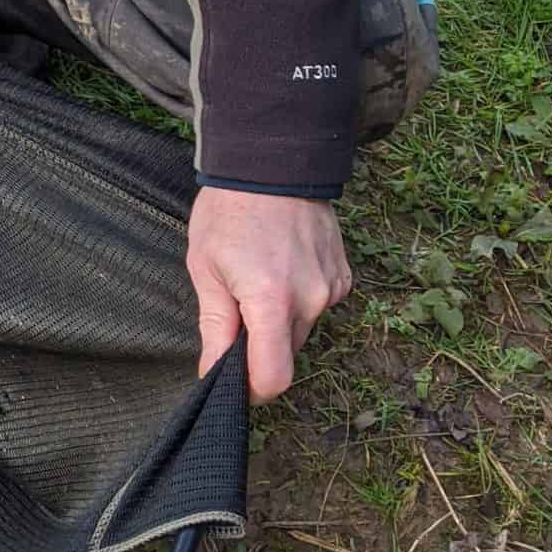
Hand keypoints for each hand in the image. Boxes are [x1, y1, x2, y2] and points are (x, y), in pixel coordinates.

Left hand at [187, 188, 350, 403]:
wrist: (272, 160)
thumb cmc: (229, 210)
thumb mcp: (206, 267)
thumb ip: (216, 328)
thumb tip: (213, 377)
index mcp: (272, 299)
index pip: (274, 377)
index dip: (252, 390)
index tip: (233, 381)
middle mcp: (311, 299)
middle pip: (286, 354)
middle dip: (260, 346)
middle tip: (236, 307)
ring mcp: (333, 288)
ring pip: (302, 330)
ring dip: (279, 321)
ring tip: (259, 276)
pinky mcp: (344, 277)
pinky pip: (318, 306)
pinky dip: (299, 299)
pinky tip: (283, 266)